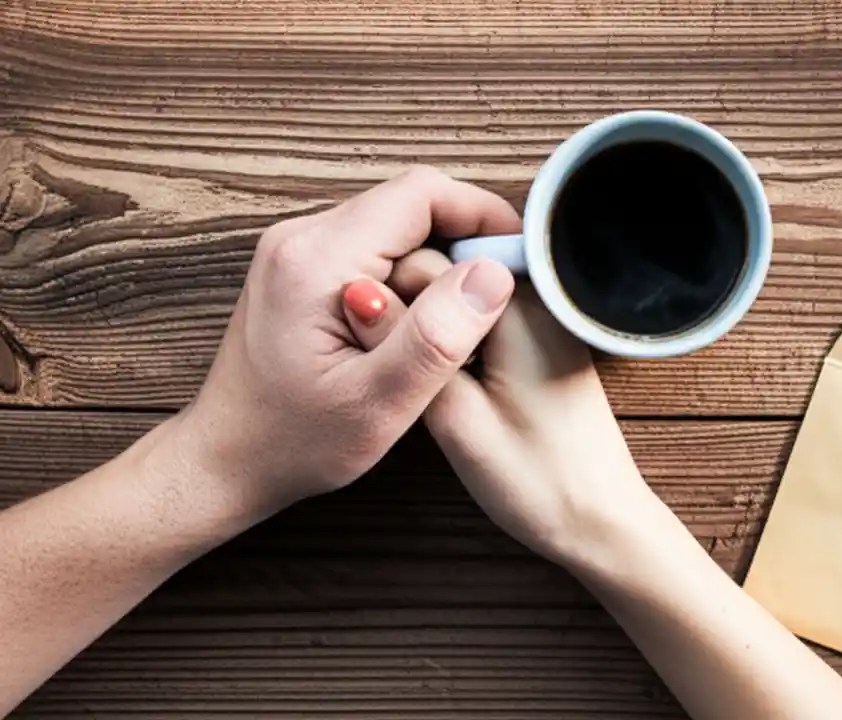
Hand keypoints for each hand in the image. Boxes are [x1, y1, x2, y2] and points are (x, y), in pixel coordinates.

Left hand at [171, 167, 520, 512]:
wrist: (225, 461)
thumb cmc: (292, 443)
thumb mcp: (378, 404)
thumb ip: (437, 337)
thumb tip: (492, 275)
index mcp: (316, 259)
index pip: (422, 193)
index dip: (483, 216)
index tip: (521, 260)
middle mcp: (301, 237)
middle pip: (412, 205)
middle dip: (462, 249)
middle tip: (491, 310)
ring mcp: (298, 248)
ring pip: (398, 227)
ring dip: (437, 268)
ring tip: (454, 328)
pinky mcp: (304, 267)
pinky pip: (377, 249)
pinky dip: (411, 280)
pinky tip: (418, 330)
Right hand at [341, 251, 660, 568]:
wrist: (601, 521)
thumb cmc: (537, 481)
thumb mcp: (456, 421)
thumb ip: (408, 351)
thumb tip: (355, 296)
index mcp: (518, 306)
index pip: (426, 259)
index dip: (386, 296)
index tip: (372, 342)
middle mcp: (536, 298)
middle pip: (447, 267)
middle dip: (410, 303)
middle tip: (390, 357)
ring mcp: (543, 319)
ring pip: (462, 292)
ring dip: (431, 321)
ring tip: (419, 373)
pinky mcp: (542, 341)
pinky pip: (485, 314)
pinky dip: (456, 335)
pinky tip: (447, 376)